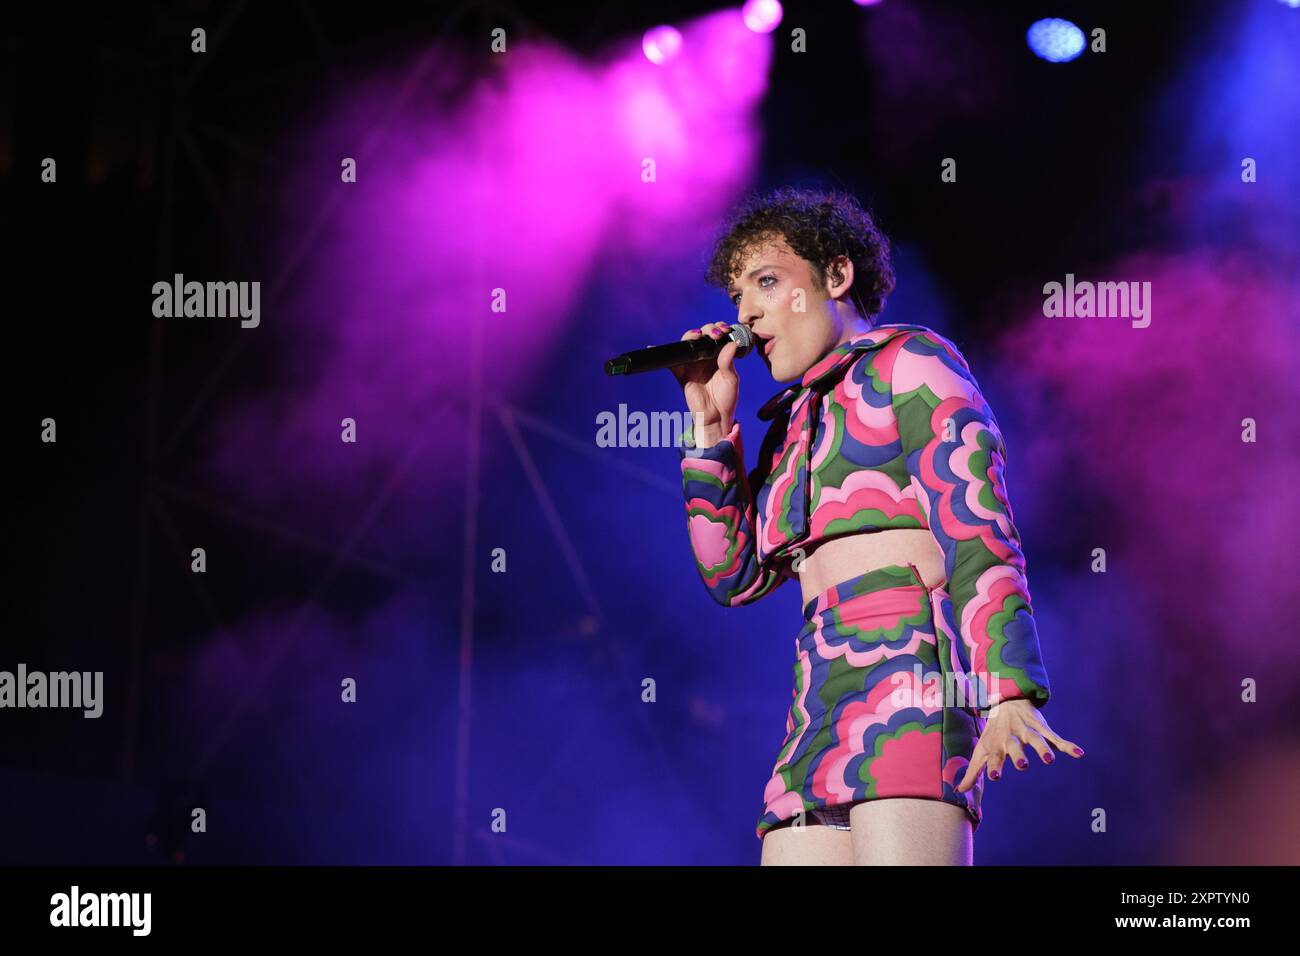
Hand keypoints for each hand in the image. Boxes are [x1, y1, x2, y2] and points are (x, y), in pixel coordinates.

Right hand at [671, 322, 740, 444]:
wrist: (716, 417)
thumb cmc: (726, 398)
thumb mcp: (731, 379)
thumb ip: (728, 362)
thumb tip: (731, 343)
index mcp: (718, 356)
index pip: (717, 336)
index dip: (718, 329)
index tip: (722, 331)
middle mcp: (705, 357)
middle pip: (702, 336)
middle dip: (707, 330)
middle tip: (713, 334)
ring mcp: (692, 364)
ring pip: (687, 344)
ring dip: (691, 336)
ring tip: (696, 335)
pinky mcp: (681, 374)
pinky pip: (670, 363)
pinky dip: (662, 354)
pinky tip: (654, 347)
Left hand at [956, 698, 1083, 791]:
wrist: (1006, 700)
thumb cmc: (992, 732)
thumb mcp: (981, 750)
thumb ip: (973, 772)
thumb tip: (959, 790)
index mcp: (996, 744)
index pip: (994, 756)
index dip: (994, 766)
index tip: (995, 777)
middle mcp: (1011, 737)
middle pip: (1015, 746)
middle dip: (1019, 755)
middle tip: (1023, 765)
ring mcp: (1027, 731)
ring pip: (1035, 739)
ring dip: (1042, 748)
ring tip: (1049, 759)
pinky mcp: (1041, 728)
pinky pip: (1055, 737)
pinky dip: (1067, 745)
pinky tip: (1079, 753)